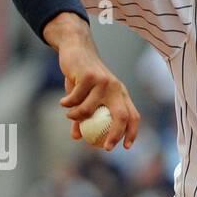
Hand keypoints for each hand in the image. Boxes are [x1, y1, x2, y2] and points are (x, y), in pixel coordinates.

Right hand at [54, 21, 140, 150]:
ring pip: (90, 109)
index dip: (133, 133)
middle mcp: (116, 88)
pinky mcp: (89, 76)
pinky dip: (68, 104)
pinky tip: (63, 103)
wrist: (76, 48)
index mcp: (121, 94)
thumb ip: (82, 117)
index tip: (126, 147)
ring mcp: (104, 82)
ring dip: (77, 117)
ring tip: (69, 115)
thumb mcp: (84, 98)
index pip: (133, 116)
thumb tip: (76, 138)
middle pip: (121, 116)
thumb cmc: (82, 77)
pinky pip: (76, 98)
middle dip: (116, 135)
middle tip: (105, 147)